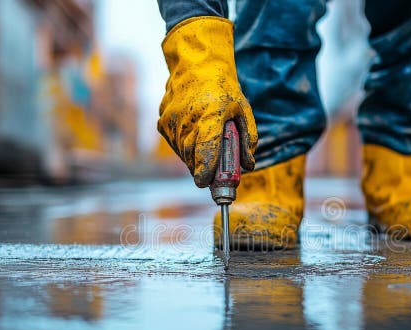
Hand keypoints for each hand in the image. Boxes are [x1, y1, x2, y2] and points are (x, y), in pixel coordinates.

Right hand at [158, 17, 257, 186]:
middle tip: (213, 177)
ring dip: (195, 159)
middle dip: (203, 169)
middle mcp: (187, 117)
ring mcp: (172, 120)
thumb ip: (248, 139)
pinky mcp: (162, 122)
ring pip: (183, 152)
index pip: (206, 147)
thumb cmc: (223, 89)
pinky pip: (175, 145)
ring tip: (206, 153)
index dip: (206, 169)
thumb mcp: (243, 110)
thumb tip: (248, 165)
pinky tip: (195, 139)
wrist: (195, 65)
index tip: (205, 183)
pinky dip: (186, 149)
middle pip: (193, 155)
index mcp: (211, 113)